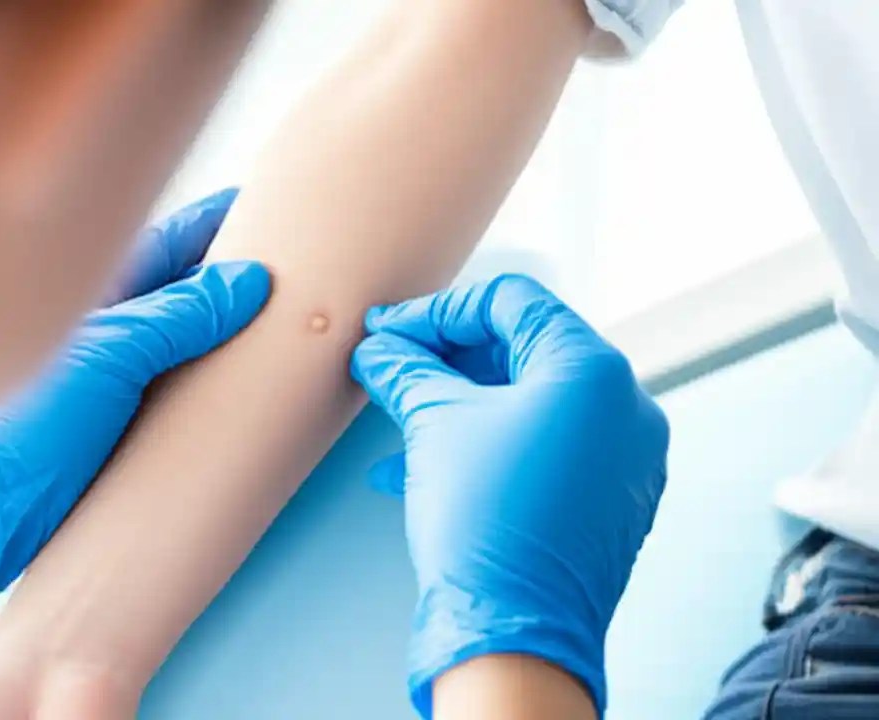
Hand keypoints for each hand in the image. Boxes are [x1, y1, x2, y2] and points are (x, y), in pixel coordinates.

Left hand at [0, 189, 269, 612]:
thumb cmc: (27, 425)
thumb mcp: (111, 356)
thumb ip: (179, 314)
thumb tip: (250, 282)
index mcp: (97, 288)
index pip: (177, 237)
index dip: (228, 220)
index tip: (282, 208)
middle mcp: (113, 323)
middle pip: (192, 283)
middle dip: (243, 273)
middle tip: (306, 265)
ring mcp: (123, 371)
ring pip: (195, 336)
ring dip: (238, 328)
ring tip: (295, 316)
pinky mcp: (132, 419)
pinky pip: (191, 384)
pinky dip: (226, 376)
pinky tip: (258, 382)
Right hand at [350, 274, 668, 717]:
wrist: (515, 634)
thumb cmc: (487, 524)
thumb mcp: (435, 424)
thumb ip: (406, 371)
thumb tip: (381, 351)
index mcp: (593, 370)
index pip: (511, 302)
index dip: (438, 311)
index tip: (390, 330)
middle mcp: (625, 407)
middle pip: (524, 349)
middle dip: (447, 357)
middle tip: (392, 365)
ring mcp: (625, 458)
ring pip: (532, 403)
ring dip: (461, 401)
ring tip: (402, 414)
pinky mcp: (611, 502)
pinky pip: (547, 449)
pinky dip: (490, 442)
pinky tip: (428, 464)